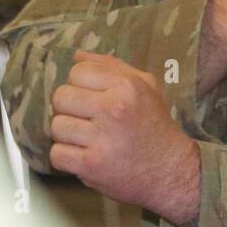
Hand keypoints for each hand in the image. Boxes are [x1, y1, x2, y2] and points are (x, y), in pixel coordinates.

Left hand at [49, 51, 200, 225]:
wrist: (170, 171)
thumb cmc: (155, 126)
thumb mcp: (145, 87)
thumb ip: (112, 67)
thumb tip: (77, 56)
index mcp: (126, 86)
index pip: (77, 72)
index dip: (81, 84)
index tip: (91, 97)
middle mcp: (113, 109)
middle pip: (61, 97)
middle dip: (70, 108)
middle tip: (85, 119)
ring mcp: (101, 139)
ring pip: (56, 126)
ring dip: (68, 134)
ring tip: (86, 138)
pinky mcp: (91, 165)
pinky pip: (56, 154)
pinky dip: (66, 157)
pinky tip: (83, 155)